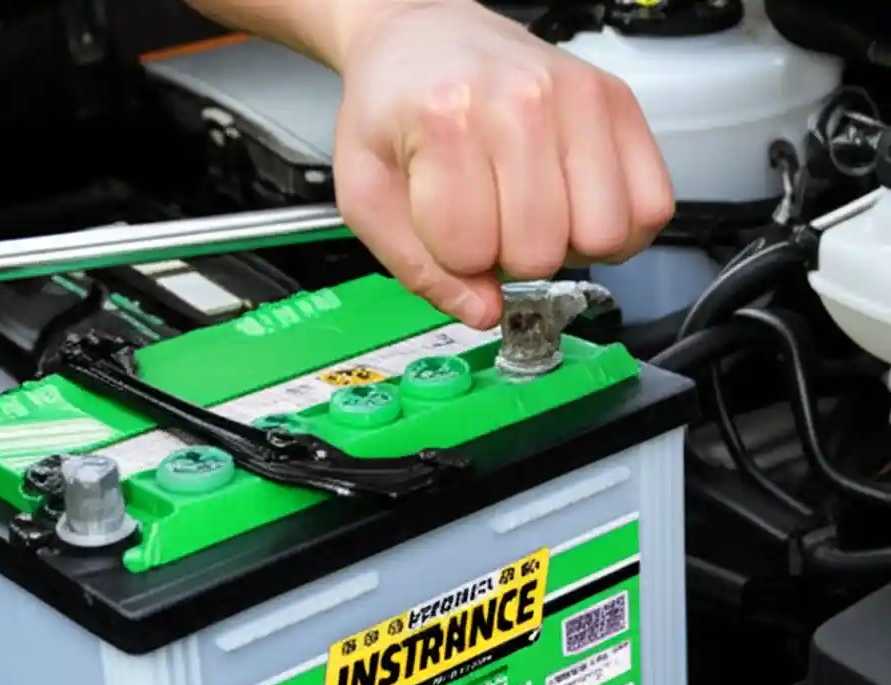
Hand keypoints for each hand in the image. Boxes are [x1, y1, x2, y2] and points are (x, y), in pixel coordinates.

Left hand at [331, 0, 674, 327]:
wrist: (423, 37)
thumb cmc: (393, 107)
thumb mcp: (365, 190)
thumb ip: (413, 265)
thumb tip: (482, 313)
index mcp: (446, 120)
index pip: (471, 252)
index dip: (453, 260)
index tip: (444, 229)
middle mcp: (521, 103)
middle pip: (541, 253)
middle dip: (508, 258)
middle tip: (489, 222)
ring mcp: (578, 98)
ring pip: (604, 235)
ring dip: (566, 246)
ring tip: (532, 215)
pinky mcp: (618, 102)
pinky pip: (653, 205)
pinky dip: (618, 228)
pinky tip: (575, 209)